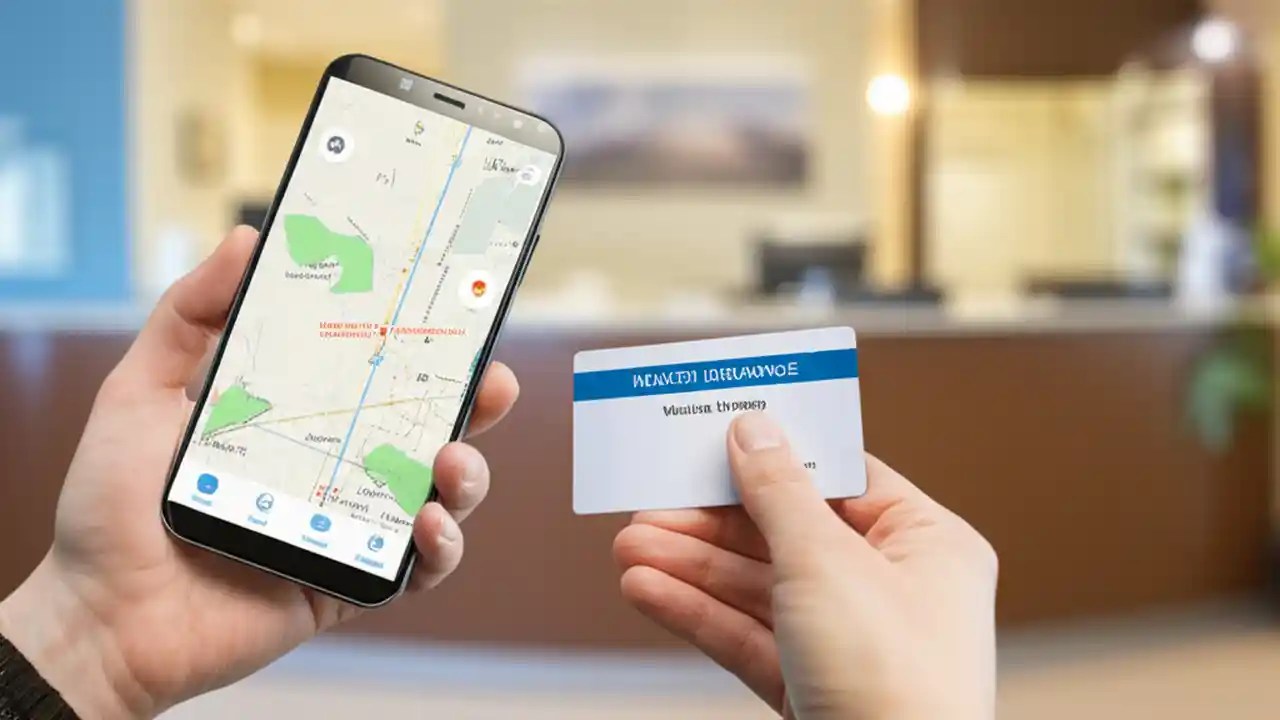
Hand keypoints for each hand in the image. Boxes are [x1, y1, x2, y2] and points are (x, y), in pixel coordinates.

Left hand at [0, 227, 519, 718]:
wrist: (98, 616)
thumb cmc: (113, 504)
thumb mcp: (142, 391)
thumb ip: (189, 314)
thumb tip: (245, 238)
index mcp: (299, 418)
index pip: (376, 373)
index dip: (424, 346)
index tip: (457, 312)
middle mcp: (334, 468)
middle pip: (427, 429)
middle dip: (476, 405)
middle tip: (493, 383)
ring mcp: (348, 527)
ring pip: (439, 496)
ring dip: (467, 476)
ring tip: (453, 462)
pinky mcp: (349, 585)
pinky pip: (416, 570)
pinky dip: (439, 547)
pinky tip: (427, 525)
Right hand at [614, 412, 997, 719]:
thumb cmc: (894, 680)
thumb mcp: (826, 563)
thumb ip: (780, 493)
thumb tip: (754, 429)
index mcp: (927, 546)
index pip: (841, 480)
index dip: (777, 457)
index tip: (718, 439)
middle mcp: (893, 590)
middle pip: (787, 534)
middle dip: (711, 523)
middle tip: (649, 504)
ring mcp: (850, 643)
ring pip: (759, 588)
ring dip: (692, 566)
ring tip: (628, 547)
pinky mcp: (813, 687)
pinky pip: (749, 638)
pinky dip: (699, 614)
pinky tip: (647, 591)